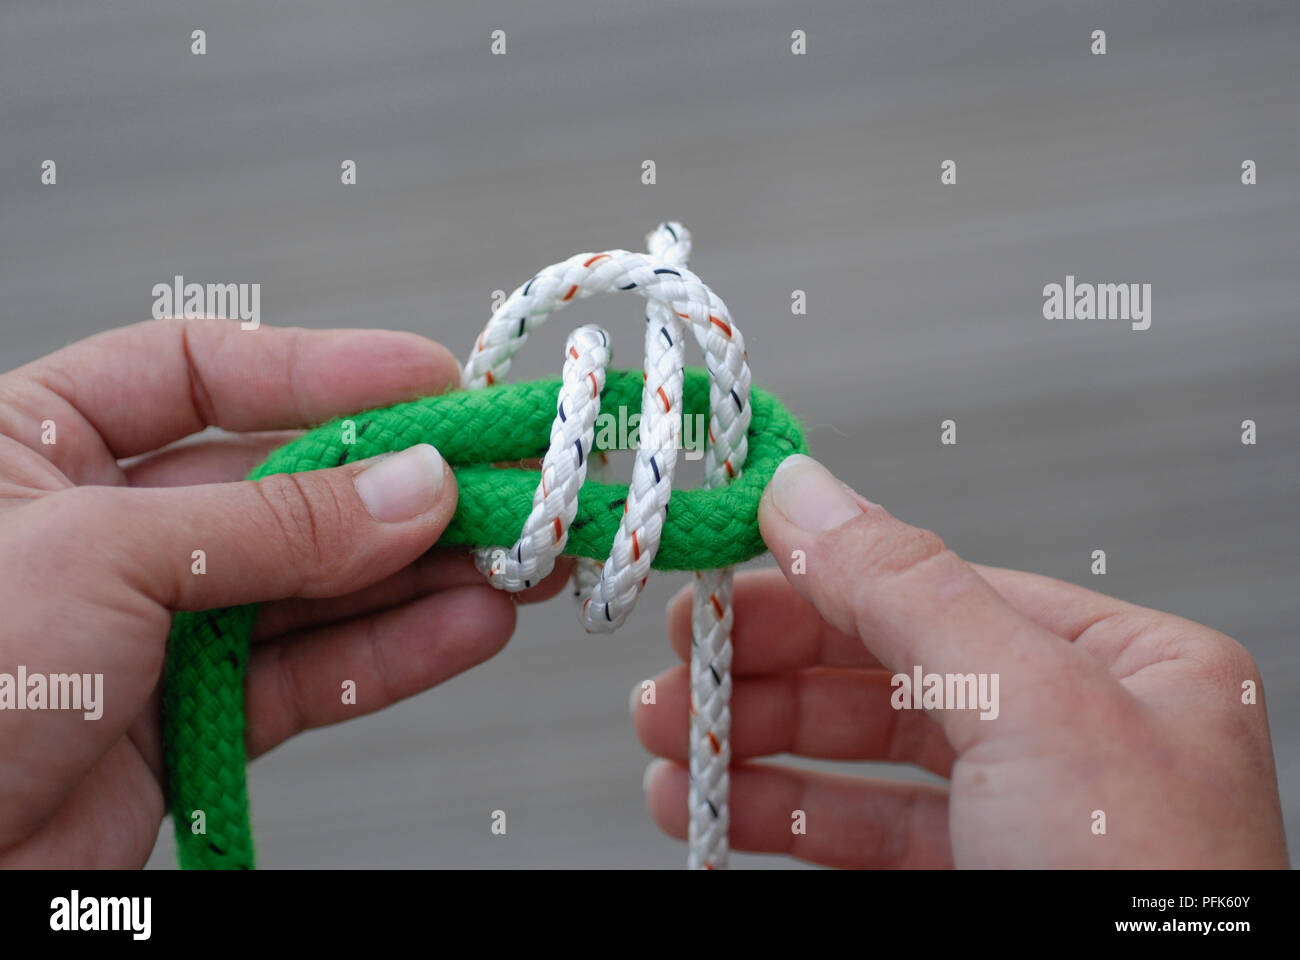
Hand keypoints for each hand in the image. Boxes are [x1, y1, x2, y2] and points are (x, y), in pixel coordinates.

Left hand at [0, 318, 565, 866]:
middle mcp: (96, 530)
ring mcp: (146, 629)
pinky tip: (468, 626)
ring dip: (419, 572)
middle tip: (506, 479)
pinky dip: (390, 655)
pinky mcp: (186, 724)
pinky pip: (305, 677)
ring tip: (520, 555)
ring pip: (310, 586)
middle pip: (281, 485)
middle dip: (399, 486)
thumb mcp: (104, 557)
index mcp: (30, 446)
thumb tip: (414, 488)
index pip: (197, 373)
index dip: (321, 370)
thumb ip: (276, 526)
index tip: (429, 378)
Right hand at [636, 454, 1288, 867]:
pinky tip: (715, 809)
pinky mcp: (971, 885)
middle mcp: (1075, 734)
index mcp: (1124, 666)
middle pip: (881, 671)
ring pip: (857, 757)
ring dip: (751, 746)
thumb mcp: (1031, 709)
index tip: (717, 578)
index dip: (814, 579)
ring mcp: (1020, 817)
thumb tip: (804, 492)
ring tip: (670, 742)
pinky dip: (778, 817)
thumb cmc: (1145, 902)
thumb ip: (906, 589)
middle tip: (679, 667)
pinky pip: (857, 834)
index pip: (935, 588)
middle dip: (765, 670)